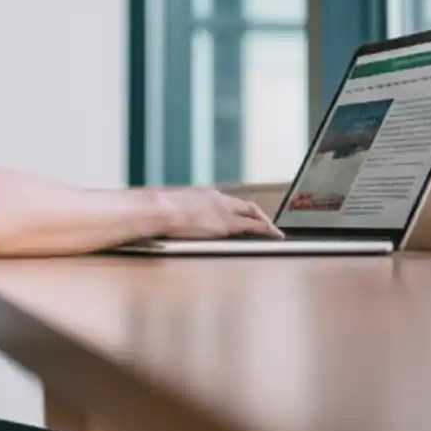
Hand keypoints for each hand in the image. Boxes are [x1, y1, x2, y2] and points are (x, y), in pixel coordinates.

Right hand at [148, 188, 283, 239]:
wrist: (158, 209)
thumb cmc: (155, 210)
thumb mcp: (169, 209)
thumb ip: (177, 213)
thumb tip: (171, 220)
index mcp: (204, 194)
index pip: (228, 201)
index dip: (240, 209)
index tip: (244, 217)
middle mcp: (218, 198)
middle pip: (246, 205)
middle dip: (258, 215)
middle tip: (267, 225)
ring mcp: (224, 209)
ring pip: (253, 212)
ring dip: (264, 222)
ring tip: (273, 233)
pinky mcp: (227, 223)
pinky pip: (254, 226)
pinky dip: (267, 230)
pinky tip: (275, 236)